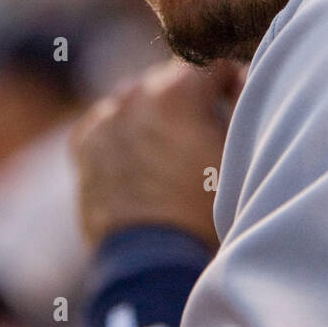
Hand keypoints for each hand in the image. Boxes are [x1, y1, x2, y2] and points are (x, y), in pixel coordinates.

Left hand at [70, 58, 245, 250]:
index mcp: (178, 90)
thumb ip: (243, 108)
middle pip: (172, 81)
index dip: (231, 84)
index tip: (237, 106)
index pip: (213, 66)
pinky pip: (109, 122)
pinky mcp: (84, 145)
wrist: (154, 260)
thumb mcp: (239, 155)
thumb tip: (242, 82)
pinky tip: (141, 158)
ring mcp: (105, 118)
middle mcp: (136, 94)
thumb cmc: (207, 209)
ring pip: (138, 100)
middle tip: (205, 133)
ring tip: (170, 150)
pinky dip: (124, 132)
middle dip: (190, 100)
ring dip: (155, 114)